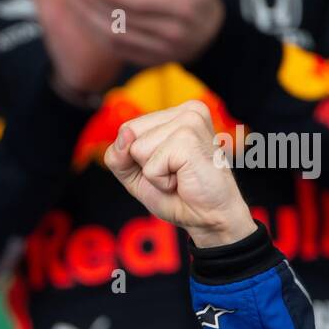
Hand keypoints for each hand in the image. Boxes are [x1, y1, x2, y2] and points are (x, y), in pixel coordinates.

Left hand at [68, 0, 225, 67]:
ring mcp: (159, 52)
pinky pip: (117, 50)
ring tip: (73, 4)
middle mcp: (170, 35)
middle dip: (93, 6)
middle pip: (122, 22)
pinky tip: (84, 19)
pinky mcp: (149, 62)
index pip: (137, 4)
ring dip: (90, 22)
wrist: (212, 36)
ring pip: (115, 39)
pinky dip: (98, 35)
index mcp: (181, 11)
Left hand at [102, 100, 255, 247]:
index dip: (135, 157)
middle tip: (174, 173)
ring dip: (153, 173)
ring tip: (180, 176)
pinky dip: (161, 181)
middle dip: (143, 163)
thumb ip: (119, 155)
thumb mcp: (136, 174)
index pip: (128, 128)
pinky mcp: (188, 139)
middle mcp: (187, 111)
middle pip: (129, 133)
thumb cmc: (178, 195)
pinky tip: (184, 179)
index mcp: (177, 113)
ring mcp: (190, 121)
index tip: (165, 167)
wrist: (210, 217)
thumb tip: (124, 134)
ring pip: (137, 148)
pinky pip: (149, 166)